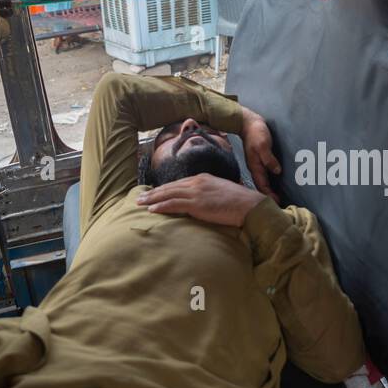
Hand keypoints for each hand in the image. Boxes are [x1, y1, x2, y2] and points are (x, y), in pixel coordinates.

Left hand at [137, 173, 265, 225]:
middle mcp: (197, 182)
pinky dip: (161, 206)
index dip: (164, 188)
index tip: (154, 192)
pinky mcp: (197, 204)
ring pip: (169, 194)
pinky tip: (151, 209)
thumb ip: (208, 194)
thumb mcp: (221, 192)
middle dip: (153, 192)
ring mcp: (196, 192)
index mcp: (203, 178)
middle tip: (139, 197)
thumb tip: (201, 202)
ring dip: (152, 199)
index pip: (179, 183)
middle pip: (170, 187)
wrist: (249, 205)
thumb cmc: (239, 202)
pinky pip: (174, 204)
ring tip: (139, 203)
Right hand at [240, 106, 280, 199]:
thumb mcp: (262, 144)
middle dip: (269, 196)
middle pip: (262, 186)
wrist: (249, 123)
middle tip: (279, 205)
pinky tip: (276, 185)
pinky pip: (266, 175)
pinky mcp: (261, 161)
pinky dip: (270, 182)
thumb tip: (277, 171)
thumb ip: (269, 158)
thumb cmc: (256, 133)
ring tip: (278, 199)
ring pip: (263, 182)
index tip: (276, 202)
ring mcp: (258, 165)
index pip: (261, 185)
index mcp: (255, 166)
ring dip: (270, 190)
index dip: (268, 195)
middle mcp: (256, 168)